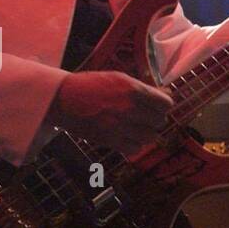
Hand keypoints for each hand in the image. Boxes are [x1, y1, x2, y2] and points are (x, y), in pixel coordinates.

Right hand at [46, 71, 173, 155]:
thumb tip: (165, 94)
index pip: (165, 104)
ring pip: (150, 137)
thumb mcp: (118, 78)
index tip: (157, 106)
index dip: (162, 105)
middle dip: (154, 119)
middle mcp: (129, 108)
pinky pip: (135, 148)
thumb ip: (142, 87)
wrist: (63, 99)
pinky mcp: (110, 140)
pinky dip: (134, 144)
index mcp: (132, 89)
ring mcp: (120, 126)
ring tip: (136, 127)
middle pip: (159, 121)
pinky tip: (127, 137)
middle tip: (144, 116)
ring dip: (146, 133)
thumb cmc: (90, 85)